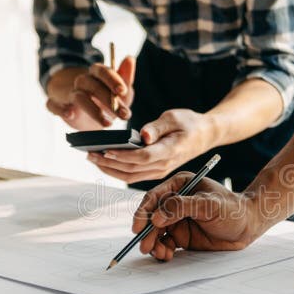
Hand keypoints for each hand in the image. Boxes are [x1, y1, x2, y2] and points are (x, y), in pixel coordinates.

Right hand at [45, 58, 135, 129]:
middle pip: (92, 85)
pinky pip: (53, 105)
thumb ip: (125, 77)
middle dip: (108, 99)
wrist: (84, 113)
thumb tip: (130, 58)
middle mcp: (82, 82)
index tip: (123, 91)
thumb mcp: (119, 91)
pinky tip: (70, 114)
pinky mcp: (57, 106)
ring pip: (78, 97)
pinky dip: (60, 109)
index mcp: (96, 74)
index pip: (102, 71)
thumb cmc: (105, 99)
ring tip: (107, 123)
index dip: (112, 79)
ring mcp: (68, 93)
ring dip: (93, 109)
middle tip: (123, 115)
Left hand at [88, 109, 213, 183]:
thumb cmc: (189, 123)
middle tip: (89, 154)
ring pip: (130, 176)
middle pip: (131, 170)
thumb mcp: (174, 117)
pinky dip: (117, 170)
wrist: (205, 135)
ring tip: (92, 158)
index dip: (122, 156)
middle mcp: (164, 166)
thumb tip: (143, 135)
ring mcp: (160, 171)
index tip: (104, 150)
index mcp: (170, 151)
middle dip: (108, 163)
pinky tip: (105, 162)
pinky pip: (133, 176)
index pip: (142, 157)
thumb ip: (157, 126)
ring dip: (109, 169)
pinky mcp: (156, 171)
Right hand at [130, 173, 259, 260]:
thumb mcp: (209, 204)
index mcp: (179, 185)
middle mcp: (175, 202)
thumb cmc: (232, 209)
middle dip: (147, 233)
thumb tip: (156, 217)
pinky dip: (162, 250)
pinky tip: (166, 256)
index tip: (138, 227)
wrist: (247, 226)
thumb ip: (182, 207)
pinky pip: (165, 243)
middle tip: (145, 247)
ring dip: (153, 244)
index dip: (143, 212)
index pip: (154, 197)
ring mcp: (177, 220)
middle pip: (152, 217)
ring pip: (156, 232)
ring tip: (160, 253)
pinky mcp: (181, 236)